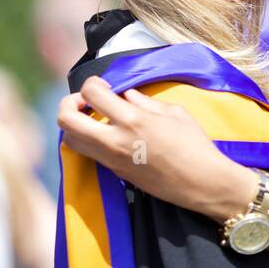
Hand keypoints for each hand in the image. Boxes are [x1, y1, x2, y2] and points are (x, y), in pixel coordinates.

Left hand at [57, 77, 253, 221]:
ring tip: (92, 118)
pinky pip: (88, 153)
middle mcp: (115, 140)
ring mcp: (112, 159)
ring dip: (75, 124)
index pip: (91, 94)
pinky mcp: (115, 172)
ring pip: (71, 140)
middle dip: (68, 103)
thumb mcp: (175, 113)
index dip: (92, 84)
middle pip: (66, 120)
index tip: (104, 85)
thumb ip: (146, 102)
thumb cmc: (194, 145)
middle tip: (85, 100)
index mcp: (132, 120)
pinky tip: (106, 133)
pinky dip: (87, 139)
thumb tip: (127, 95)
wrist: (202, 183)